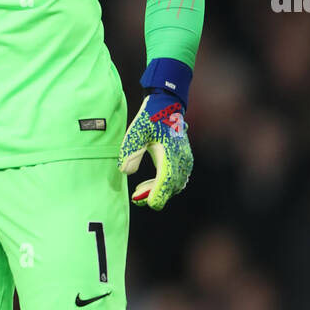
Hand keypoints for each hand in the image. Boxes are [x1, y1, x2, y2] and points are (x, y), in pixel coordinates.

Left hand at [117, 93, 192, 209]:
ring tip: (138, 192)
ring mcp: (185, 161)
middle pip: (171, 188)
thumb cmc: (150, 117)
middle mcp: (181, 159)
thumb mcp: (136, 131)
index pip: (167, 181)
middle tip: (135, 198)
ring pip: (174, 186)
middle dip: (154, 196)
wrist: (167, 106)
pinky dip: (164, 185)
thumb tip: (124, 171)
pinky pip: (177, 180)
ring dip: (159, 191)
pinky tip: (149, 185)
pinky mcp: (184, 161)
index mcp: (171, 153)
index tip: (147, 203)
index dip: (158, 195)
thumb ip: (130, 150)